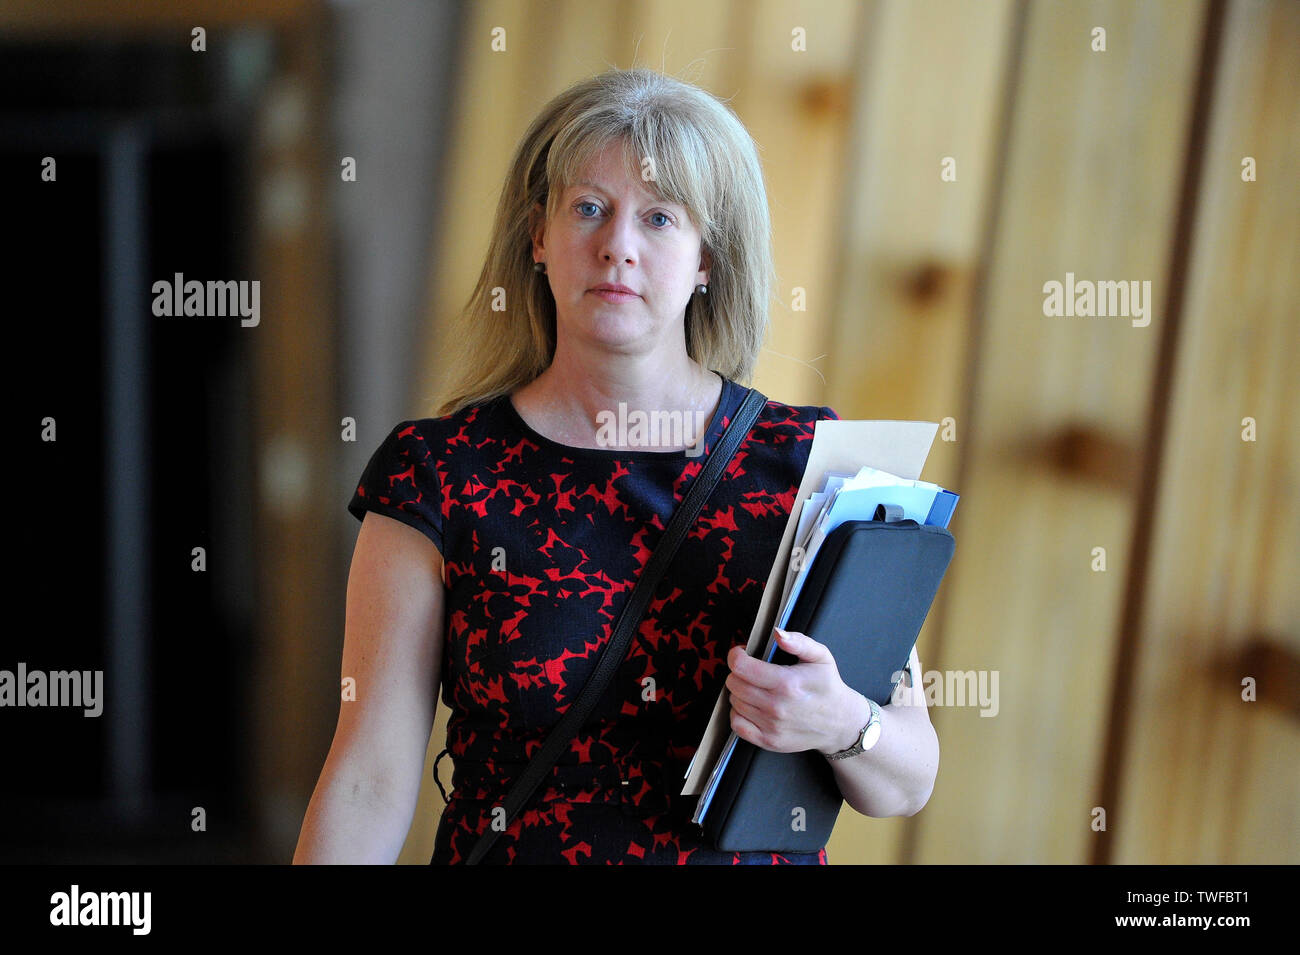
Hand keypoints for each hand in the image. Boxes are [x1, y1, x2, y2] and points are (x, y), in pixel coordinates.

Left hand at [726, 629, 869, 754]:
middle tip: (751, 671)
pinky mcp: (769, 741)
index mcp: (787, 683)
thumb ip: (798, 641)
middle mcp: (777, 706)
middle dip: (738, 672)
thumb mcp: (821, 657)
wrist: (840, 723)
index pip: (741, 667)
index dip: (736, 655)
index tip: (742, 653)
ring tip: (755, 688)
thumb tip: (777, 633)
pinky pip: (737, 724)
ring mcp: (772, 726)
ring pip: (734, 702)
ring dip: (740, 692)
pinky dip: (738, 713)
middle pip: (734, 683)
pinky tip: (751, 706)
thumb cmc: (828, 687)